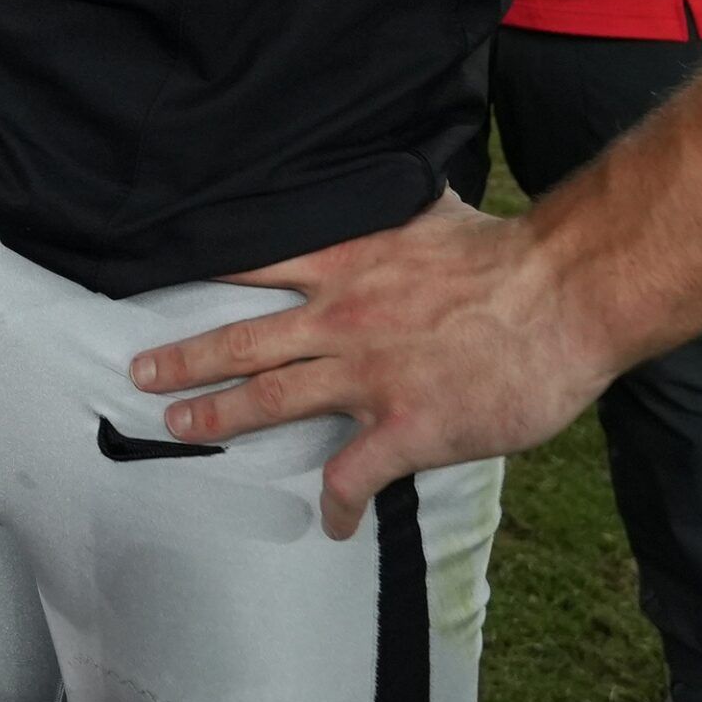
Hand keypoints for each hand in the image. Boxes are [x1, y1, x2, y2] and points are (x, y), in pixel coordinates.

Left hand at [124, 194, 615, 538]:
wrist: (563, 294)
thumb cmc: (506, 254)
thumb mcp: (428, 209)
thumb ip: (392, 209)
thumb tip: (391, 177)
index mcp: (345, 262)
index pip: (252, 264)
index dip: (200, 273)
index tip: (153, 280)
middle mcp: (341, 317)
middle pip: (243, 340)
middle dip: (185, 357)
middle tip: (139, 371)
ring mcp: (368, 375)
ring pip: (272, 400)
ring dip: (220, 416)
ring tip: (179, 426)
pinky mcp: (405, 427)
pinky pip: (354, 476)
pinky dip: (337, 504)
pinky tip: (331, 524)